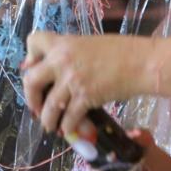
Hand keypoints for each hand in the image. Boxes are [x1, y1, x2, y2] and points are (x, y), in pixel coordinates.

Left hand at [22, 32, 148, 135]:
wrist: (140, 62)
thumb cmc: (119, 51)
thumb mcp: (87, 44)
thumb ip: (69, 55)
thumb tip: (55, 71)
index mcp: (62, 43)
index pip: (33, 41)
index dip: (30, 56)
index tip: (33, 67)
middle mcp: (61, 61)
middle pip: (31, 81)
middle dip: (30, 97)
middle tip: (35, 107)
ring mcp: (72, 80)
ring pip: (48, 106)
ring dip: (47, 119)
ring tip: (50, 125)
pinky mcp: (85, 97)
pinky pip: (68, 117)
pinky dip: (67, 126)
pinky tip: (68, 129)